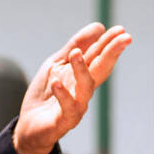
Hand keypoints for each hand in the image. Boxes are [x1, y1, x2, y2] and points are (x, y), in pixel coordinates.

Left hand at [12, 23, 131, 153]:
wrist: (29, 126)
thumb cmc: (46, 94)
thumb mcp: (57, 64)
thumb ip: (75, 46)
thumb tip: (99, 27)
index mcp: (83, 75)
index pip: (100, 56)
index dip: (110, 43)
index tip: (121, 30)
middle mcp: (84, 90)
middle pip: (101, 69)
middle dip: (112, 53)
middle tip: (124, 38)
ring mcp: (76, 105)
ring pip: (85, 87)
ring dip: (81, 70)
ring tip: (76, 53)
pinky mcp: (63, 121)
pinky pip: (67, 108)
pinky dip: (63, 95)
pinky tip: (57, 83)